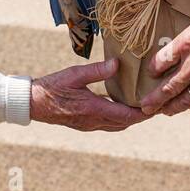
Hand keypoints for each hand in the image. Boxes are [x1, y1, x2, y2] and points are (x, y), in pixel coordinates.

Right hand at [30, 58, 148, 131]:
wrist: (33, 103)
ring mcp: (88, 125)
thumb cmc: (53, 87)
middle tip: (155, 105)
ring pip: (117, 126)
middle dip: (141, 116)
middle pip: (125, 123)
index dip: (143, 113)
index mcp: (94, 110)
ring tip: (142, 106)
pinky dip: (119, 118)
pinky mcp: (84, 124)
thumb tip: (117, 64)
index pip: (126, 116)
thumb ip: (97, 70)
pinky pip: (107, 124)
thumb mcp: (75, 74)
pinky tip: (121, 107)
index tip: (156, 106)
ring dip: (130, 118)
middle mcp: (93, 121)